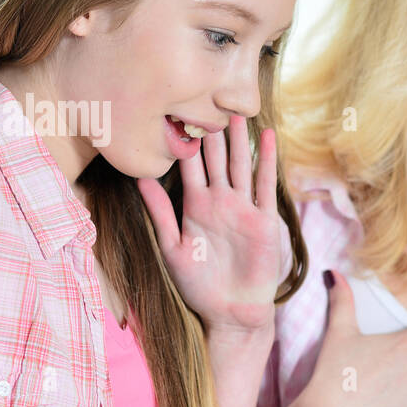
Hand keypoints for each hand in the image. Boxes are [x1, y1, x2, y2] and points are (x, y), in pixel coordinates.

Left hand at [137, 115, 282, 335]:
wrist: (232, 311)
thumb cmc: (199, 285)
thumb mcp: (172, 246)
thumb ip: (159, 211)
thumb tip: (139, 178)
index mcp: (195, 205)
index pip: (189, 165)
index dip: (185, 139)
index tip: (177, 107)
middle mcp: (220, 201)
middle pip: (216, 158)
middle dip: (213, 129)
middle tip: (208, 94)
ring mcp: (243, 208)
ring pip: (240, 164)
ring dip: (239, 139)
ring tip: (238, 110)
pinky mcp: (263, 219)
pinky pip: (264, 184)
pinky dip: (266, 160)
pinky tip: (267, 138)